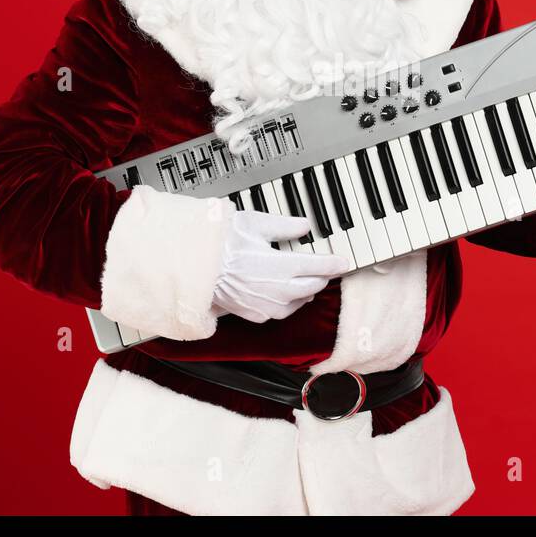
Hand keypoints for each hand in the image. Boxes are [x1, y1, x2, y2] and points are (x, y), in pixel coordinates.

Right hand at [209, 210, 352, 323]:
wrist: (191, 264)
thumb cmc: (219, 242)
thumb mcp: (255, 223)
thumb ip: (284, 225)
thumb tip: (304, 226)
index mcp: (279, 265)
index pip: (317, 266)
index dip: (334, 263)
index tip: (343, 262)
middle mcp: (275, 289)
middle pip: (310, 286)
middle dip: (322, 278)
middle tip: (329, 270)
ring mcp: (263, 304)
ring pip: (296, 303)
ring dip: (307, 293)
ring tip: (311, 284)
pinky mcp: (251, 313)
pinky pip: (278, 313)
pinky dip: (288, 305)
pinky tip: (287, 299)